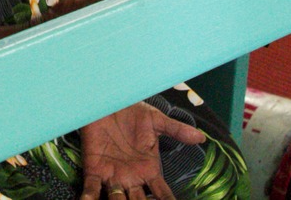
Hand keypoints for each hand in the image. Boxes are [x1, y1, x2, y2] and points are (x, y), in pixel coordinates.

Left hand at [78, 102, 205, 199]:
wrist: (107, 99)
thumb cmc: (131, 111)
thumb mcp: (156, 121)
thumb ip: (176, 130)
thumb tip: (201, 137)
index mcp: (149, 170)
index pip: (162, 194)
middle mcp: (132, 178)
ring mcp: (112, 176)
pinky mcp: (94, 169)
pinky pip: (91, 189)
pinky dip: (89, 198)